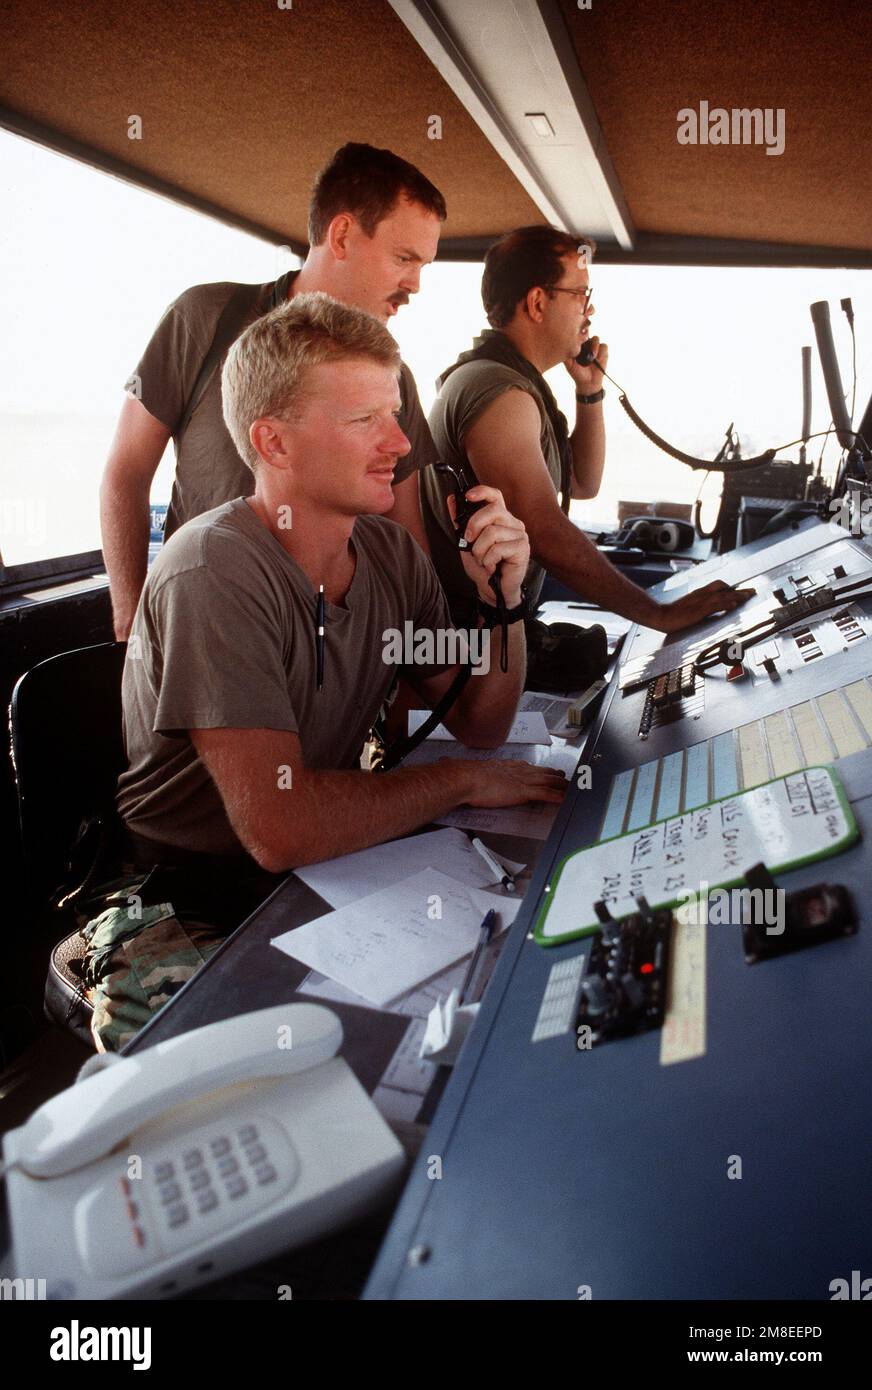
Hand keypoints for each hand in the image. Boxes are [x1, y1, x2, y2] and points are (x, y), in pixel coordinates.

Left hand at [448, 485, 528, 607]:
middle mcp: (513, 524)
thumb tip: (451, 500)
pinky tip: (492, 567)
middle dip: (474, 526)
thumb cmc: (483, 566)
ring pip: (492, 532)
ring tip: (484, 560)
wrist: (493, 590)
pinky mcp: (522, 548)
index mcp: (501, 519)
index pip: (495, 496)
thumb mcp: (466, 543)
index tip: (468, 496)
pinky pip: (497, 548)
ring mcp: (520, 535)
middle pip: (492, 511)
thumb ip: (460, 522)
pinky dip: (488, 560)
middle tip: (469, 542)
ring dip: (480, 551)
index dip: (482, 492)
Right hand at [453, 758, 567, 808]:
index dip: (536, 769)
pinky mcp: (524, 792)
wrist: (466, 778)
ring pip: (548, 781)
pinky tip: (565, 800)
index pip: (525, 766)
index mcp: (504, 766)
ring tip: (570, 787)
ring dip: (561, 785)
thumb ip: (458, 766)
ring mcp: (522, 780)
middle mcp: (516, 770)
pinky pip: (546, 795)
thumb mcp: (463, 769)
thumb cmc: (463, 776)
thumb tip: (443, 761)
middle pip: (541, 772)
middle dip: (554, 775)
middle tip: (564, 776)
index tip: (541, 770)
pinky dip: (557, 797)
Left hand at [565, 335, 607, 394]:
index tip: (577, 333)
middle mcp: (587, 344)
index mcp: (578, 344)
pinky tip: (596, 359)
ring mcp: (596, 347)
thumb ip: (565, 355)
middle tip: (583, 343)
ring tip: (591, 356)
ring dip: (594, 346)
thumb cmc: (576, 372)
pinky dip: (600, 352)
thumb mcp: (568, 364)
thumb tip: (559, 345)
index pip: (579, 332)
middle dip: (586, 335)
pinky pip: (604, 346)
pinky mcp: (603, 352)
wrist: (587, 382)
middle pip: (588, 332)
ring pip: (596, 339)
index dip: (578, 329)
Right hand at [653, 581, 756, 633]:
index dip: (732, 588)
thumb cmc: (672, 614)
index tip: (742, 590)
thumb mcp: (688, 607)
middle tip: (751, 592)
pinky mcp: (699, 610)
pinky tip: (733, 605)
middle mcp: (702, 595)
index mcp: (699, 594)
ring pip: (723, 595)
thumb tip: (712, 610)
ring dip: (736, 595)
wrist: (660, 615)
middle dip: (739, 590)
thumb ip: (700, 606)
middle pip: (724, 588)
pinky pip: (715, 605)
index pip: (719, 586)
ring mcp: (701, 602)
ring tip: (747, 596)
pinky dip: (725, 604)